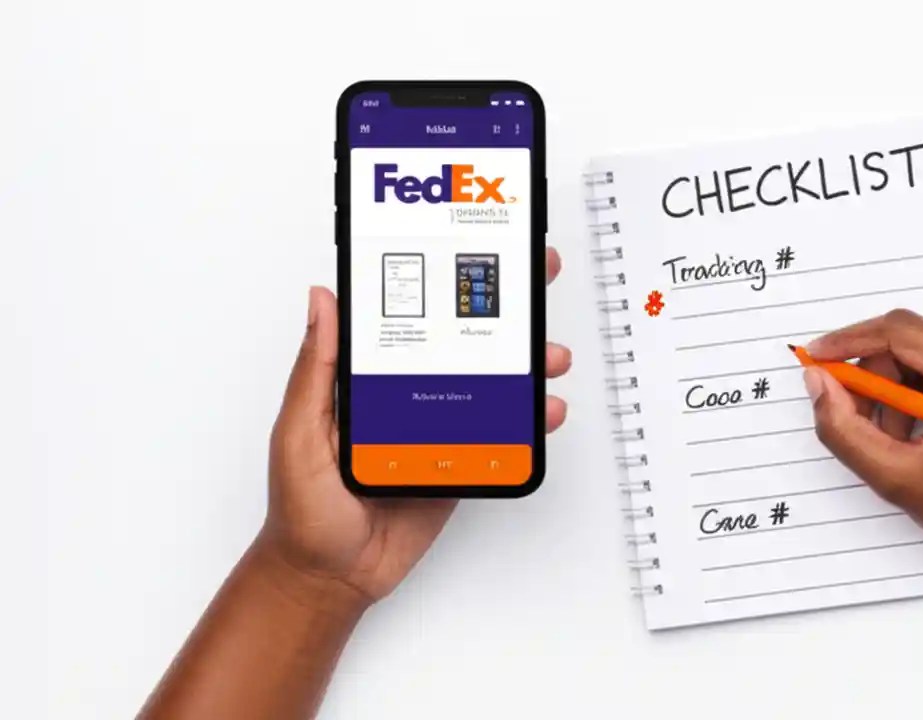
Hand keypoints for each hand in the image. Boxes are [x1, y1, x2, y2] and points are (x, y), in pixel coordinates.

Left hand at [259, 248, 571, 605]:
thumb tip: (321, 300)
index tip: (468, 247)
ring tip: (550, 357)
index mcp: (365, 378)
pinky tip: (544, 412)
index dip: (439, 280)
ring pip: (490, 383)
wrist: (331, 577)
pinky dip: (528, 422)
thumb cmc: (302, 508)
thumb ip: (316, 370)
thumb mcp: (299, 431)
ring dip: (526, 365)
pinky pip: (500, 435)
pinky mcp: (461, 461)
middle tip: (535, 281)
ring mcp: (438, 427)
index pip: (407, 315)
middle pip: (460, 340)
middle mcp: (407, 394)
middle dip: (502, 309)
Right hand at [803, 309, 922, 576]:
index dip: (849, 341)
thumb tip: (817, 381)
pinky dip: (920, 390)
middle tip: (859, 421)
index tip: (815, 359)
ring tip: (897, 438)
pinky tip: (920, 429)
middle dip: (875, 377)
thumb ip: (845, 429)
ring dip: (897, 387)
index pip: (903, 332)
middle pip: (913, 338)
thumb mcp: (900, 479)